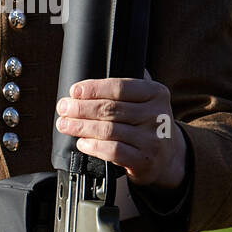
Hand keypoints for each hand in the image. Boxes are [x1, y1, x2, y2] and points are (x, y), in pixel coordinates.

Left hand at [55, 76, 186, 188]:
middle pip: (110, 109)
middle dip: (81, 108)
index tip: (74, 91)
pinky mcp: (144, 161)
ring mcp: (152, 139)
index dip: (93, 88)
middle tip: (63, 108)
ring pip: (109, 130)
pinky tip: (82, 143)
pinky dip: (93, 147)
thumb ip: (128, 84)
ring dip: (81, 127)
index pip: (120, 87)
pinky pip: (113, 151)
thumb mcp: (148, 99)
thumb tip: (94, 70)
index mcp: (156, 93)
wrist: (169, 157)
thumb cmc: (148, 123)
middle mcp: (157, 115)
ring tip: (65, 124)